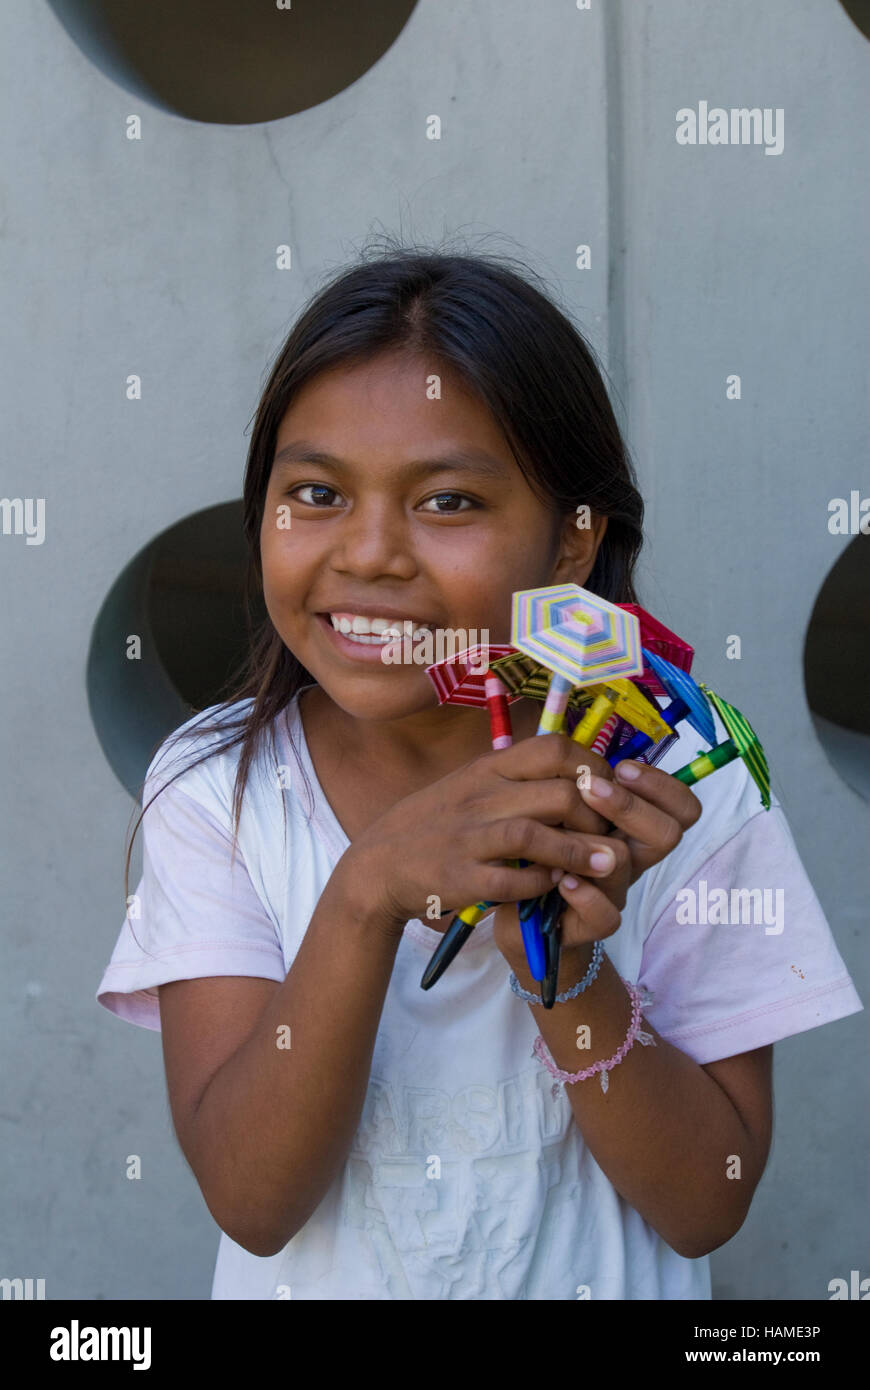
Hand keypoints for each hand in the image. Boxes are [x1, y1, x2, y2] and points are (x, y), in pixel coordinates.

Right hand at [337, 734, 624, 934]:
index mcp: (487, 768)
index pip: (553, 750)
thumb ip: (518, 776)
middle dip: (596, 815)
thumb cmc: (435, 823)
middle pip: (558, 794)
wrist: (378, 866)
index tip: (608, 788)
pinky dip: (541, 883)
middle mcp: (480, 797)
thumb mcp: (472, 783)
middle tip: (610, 832)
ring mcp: (469, 838)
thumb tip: (577, 768)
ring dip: (578, 852)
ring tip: (605, 863)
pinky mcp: (462, 878)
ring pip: (536, 836)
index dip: (592, 767)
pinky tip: (556, 885)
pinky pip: (513, 880)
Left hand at [492, 758, 701, 969]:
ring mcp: (613, 893)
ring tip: (562, 827)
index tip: (622, 767)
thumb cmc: (543, 848)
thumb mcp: (563, 808)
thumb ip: (579, 783)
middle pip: (668, 834)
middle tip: (590, 788)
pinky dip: (585, 895)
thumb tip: (579, 748)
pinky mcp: (588, 926)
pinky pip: (606, 917)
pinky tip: (561, 879)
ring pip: (629, 868)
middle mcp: (631, 859)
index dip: (663, 786)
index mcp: (631, 827)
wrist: (521, 909)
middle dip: (631, 805)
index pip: (682, 807)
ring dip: (598, 843)